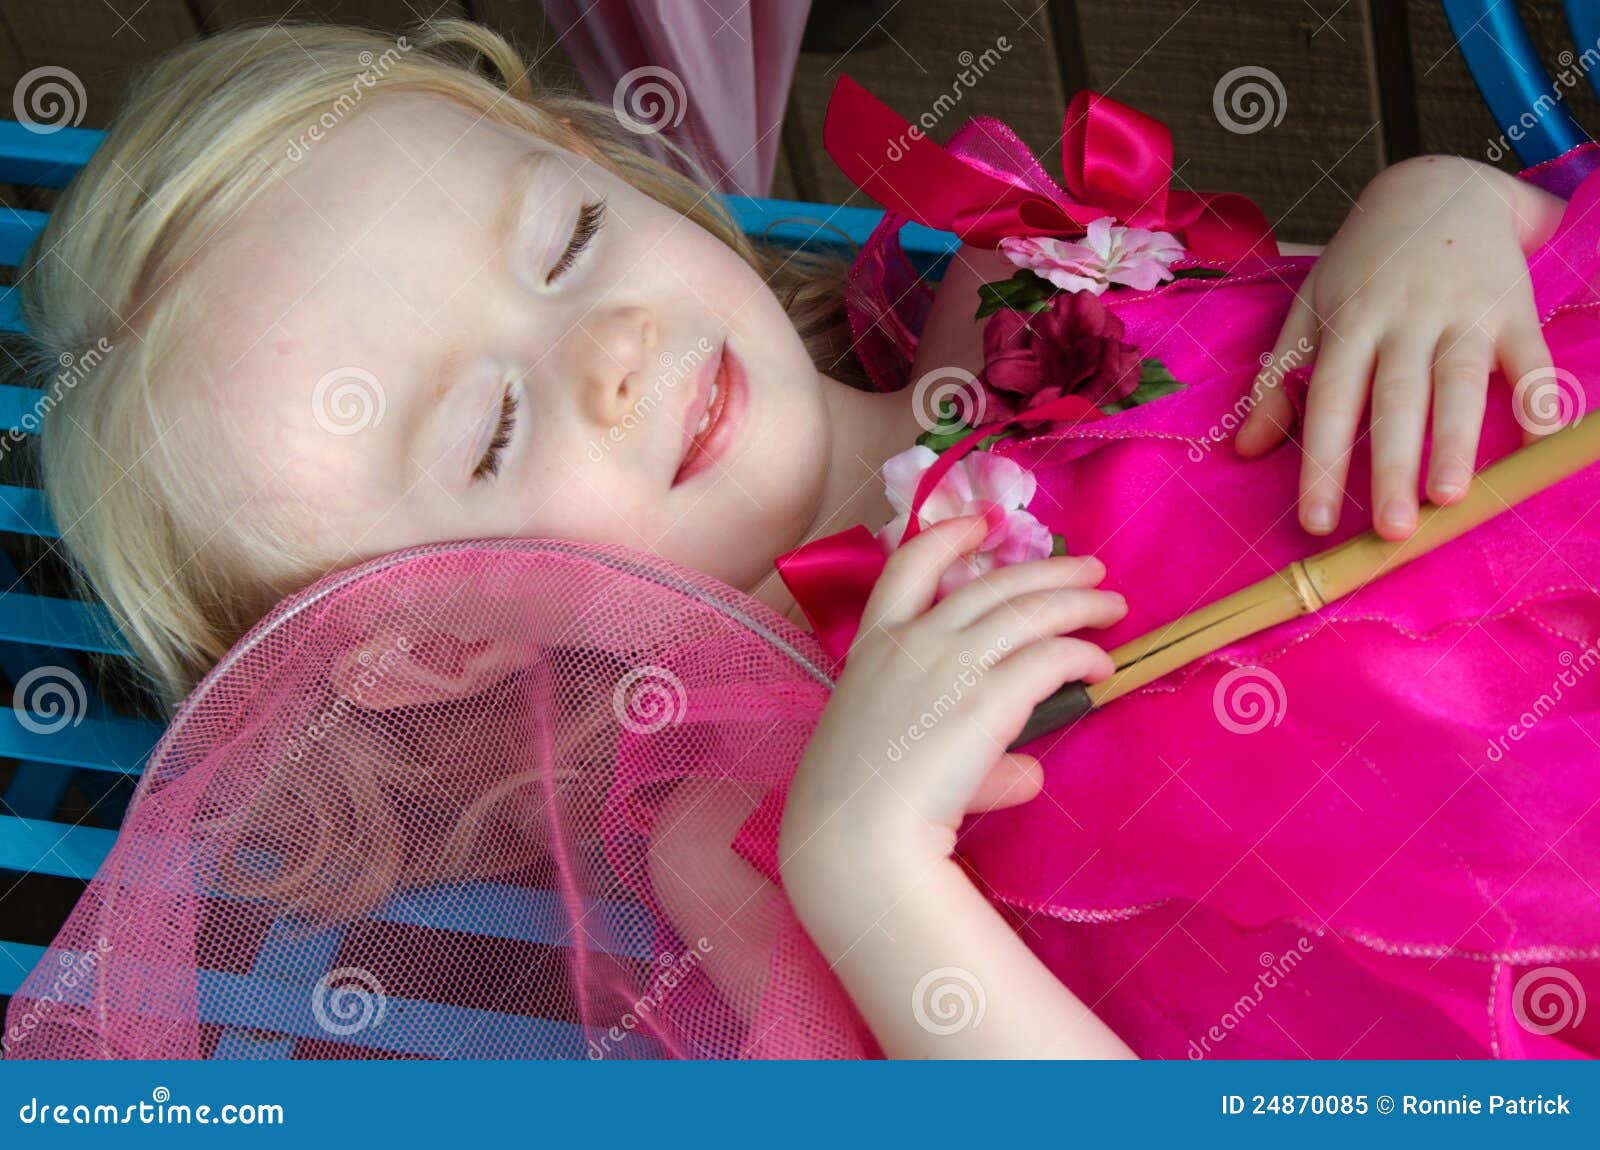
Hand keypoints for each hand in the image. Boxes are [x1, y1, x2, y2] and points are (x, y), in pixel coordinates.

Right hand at [777, 514, 1126, 888]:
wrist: (853, 834)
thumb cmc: (858, 803)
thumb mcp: (895, 752)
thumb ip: (962, 748)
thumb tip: (1028, 772)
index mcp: (874, 644)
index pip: (908, 565)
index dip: (946, 536)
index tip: (978, 523)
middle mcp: (915, 640)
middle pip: (994, 584)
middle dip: (1048, 570)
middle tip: (1088, 570)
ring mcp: (952, 664)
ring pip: (1032, 611)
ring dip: (1080, 603)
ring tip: (1112, 607)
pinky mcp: (991, 697)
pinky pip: (1053, 658)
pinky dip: (1083, 655)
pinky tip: (1101, 666)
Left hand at [1235, 155, 1564, 540]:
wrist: (1436, 185)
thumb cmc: (1362, 263)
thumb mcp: (1309, 308)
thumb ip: (1278, 379)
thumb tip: (1246, 449)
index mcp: (1348, 323)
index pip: (1329, 402)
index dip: (1322, 463)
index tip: (1317, 522)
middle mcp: (1402, 320)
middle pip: (1394, 401)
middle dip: (1392, 467)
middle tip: (1392, 531)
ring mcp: (1461, 312)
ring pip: (1459, 383)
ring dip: (1457, 442)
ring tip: (1451, 499)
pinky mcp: (1513, 305)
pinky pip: (1529, 357)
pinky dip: (1539, 397)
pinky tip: (1539, 443)